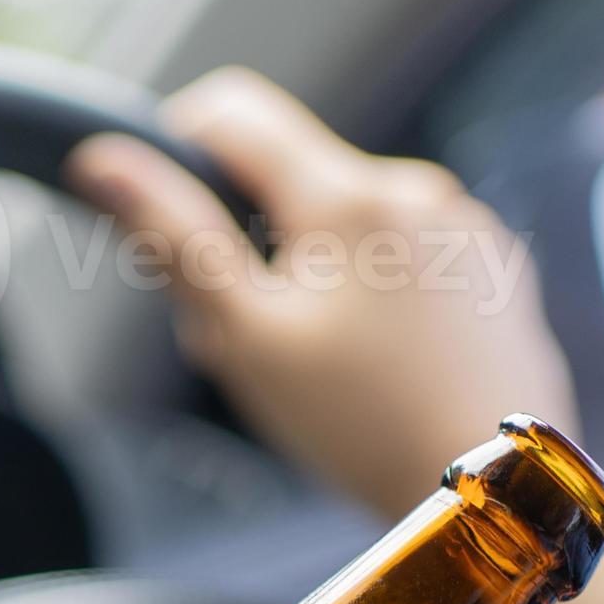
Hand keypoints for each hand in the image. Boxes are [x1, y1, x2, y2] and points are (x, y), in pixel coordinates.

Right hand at [66, 66, 575, 520]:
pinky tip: (385, 367)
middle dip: (256, 244)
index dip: (179, 145)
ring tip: (328, 368)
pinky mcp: (497, 269)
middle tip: (255, 340)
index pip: (236, 113)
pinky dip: (381, 295)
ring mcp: (466, 227)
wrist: (492, 491)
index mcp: (345, 195)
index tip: (167, 211)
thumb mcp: (246, 338)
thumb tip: (106, 160)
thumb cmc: (363, 425)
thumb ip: (176, 239)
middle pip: (295, 182)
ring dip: (320, 274)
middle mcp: (415, 188)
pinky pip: (412, 256)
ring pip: (354, 223)